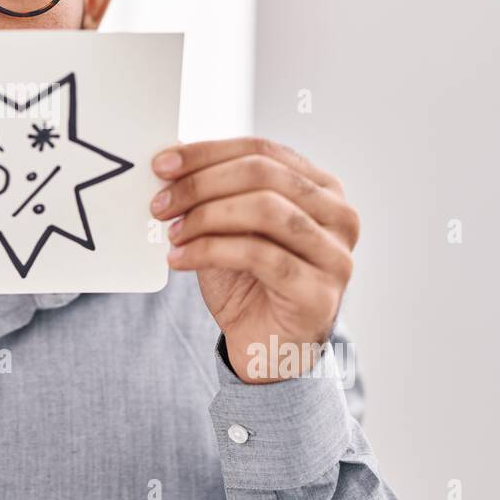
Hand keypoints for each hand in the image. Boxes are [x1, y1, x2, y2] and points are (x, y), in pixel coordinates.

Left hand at [149, 138, 358, 383]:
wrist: (267, 349)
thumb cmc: (249, 282)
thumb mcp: (231, 226)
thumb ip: (216, 191)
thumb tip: (170, 160)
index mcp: (321, 188)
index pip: (262, 151)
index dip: (208, 153)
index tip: (162, 165)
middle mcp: (339, 215)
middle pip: (263, 174)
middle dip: (201, 184)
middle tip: (160, 203)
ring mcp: (336, 254)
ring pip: (264, 210)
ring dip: (205, 216)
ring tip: (172, 233)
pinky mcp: (320, 292)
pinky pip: (257, 255)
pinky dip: (209, 251)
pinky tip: (179, 259)